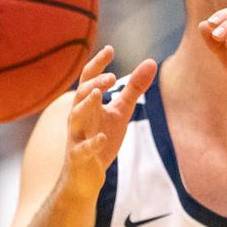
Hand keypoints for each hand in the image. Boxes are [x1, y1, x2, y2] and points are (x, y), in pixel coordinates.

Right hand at [62, 46, 155, 199]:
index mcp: (87, 104)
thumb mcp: (120, 111)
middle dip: (94, 84)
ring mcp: (76, 137)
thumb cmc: (100, 138)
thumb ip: (134, 88)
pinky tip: (103, 138)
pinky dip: (91, 143)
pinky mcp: (78, 157)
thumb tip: (151, 62)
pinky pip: (82, 149)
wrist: (85, 176)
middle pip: (81, 94)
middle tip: (112, 78)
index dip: (97, 63)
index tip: (111, 49)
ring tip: (98, 95)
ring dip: (85, 106)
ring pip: (75, 118)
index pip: (88, 78)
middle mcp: (78, 117)